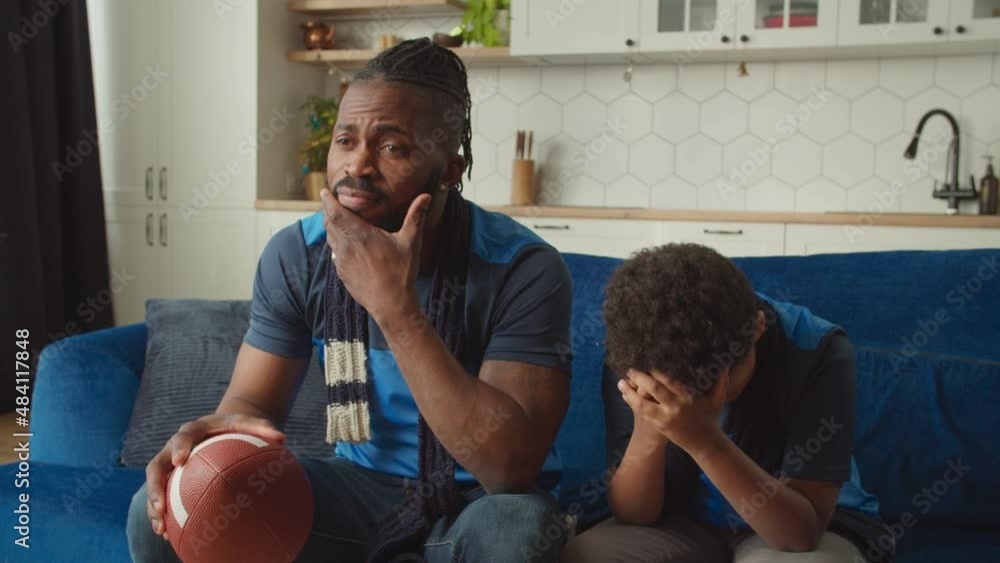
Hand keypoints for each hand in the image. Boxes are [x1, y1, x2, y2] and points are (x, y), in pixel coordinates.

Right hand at [144, 414, 284, 538]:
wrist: (221, 428)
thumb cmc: (236, 428)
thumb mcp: (249, 423)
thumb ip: (263, 428)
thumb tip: (283, 438)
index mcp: (192, 431)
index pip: (182, 437)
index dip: (178, 448)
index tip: (179, 462)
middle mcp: (174, 449)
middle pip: (156, 467)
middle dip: (154, 488)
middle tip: (161, 507)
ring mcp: (169, 465)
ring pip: (155, 487)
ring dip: (154, 509)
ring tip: (161, 530)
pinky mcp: (170, 480)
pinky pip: (164, 498)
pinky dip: (165, 516)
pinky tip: (171, 537)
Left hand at [320, 188, 429, 320]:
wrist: (391, 305)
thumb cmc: (401, 273)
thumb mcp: (411, 242)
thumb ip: (415, 217)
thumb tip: (425, 197)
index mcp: (360, 235)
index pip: (336, 213)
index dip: (328, 201)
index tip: (325, 192)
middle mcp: (346, 246)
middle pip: (329, 224)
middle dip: (328, 211)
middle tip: (329, 202)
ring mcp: (342, 261)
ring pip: (330, 238)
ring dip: (331, 227)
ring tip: (335, 219)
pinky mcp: (342, 274)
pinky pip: (335, 254)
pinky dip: (336, 244)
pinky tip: (344, 244)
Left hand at [618, 369, 727, 458]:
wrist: (705, 444)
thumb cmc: (710, 419)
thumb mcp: (717, 400)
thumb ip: (720, 382)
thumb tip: (726, 365)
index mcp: (688, 397)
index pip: (669, 381)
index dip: (656, 371)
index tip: (648, 363)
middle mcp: (675, 407)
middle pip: (653, 389)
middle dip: (639, 378)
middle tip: (630, 369)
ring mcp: (665, 418)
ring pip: (642, 403)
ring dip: (629, 392)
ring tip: (620, 382)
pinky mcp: (659, 426)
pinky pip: (642, 413)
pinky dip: (632, 403)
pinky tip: (625, 395)